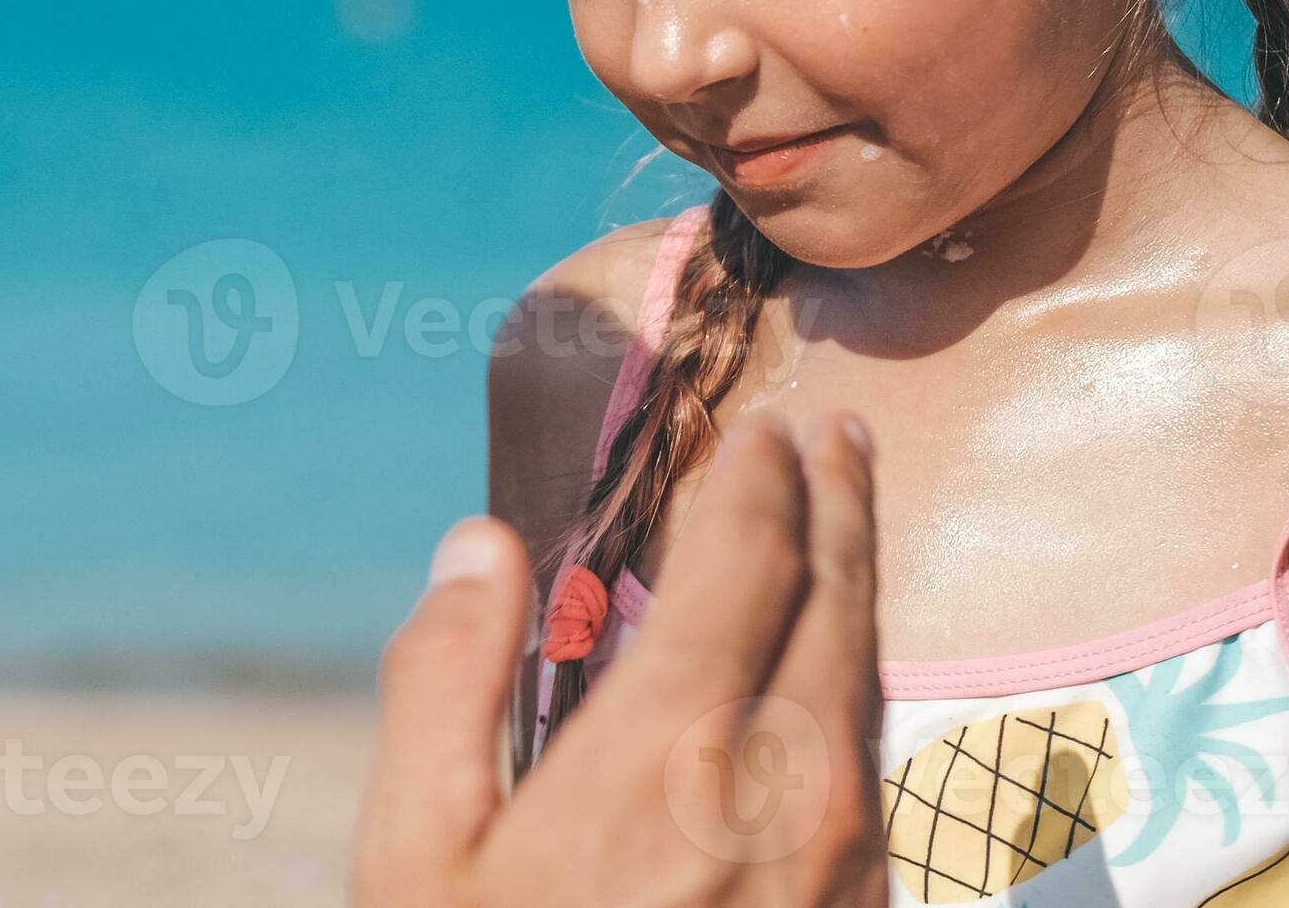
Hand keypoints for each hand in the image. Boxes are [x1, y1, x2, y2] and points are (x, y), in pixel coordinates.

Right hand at [354, 412, 883, 906]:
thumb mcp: (418, 859)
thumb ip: (443, 691)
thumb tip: (478, 545)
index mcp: (668, 753)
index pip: (747, 562)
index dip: (762, 479)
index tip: (766, 426)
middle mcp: (783, 795)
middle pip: (837, 603)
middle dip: (839, 504)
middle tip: (838, 438)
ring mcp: (841, 864)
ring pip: (867, 685)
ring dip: (857, 587)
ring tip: (843, 528)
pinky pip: (870, 768)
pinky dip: (856, 685)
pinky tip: (829, 674)